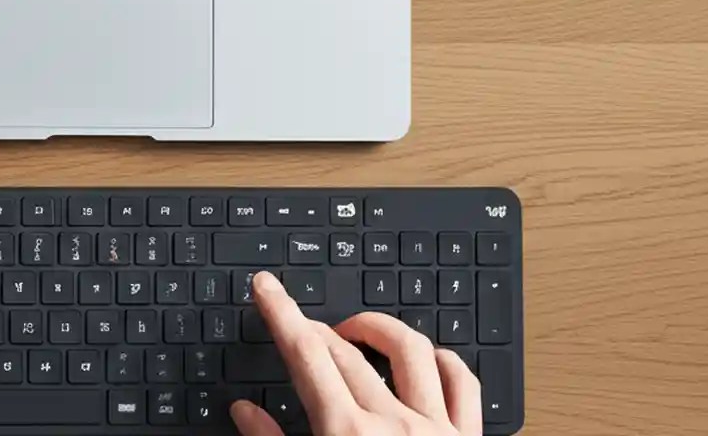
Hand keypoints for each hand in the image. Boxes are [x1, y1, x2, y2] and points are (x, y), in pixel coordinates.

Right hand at [230, 272, 480, 435]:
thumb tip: (245, 412)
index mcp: (344, 433)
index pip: (305, 354)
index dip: (281, 313)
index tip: (267, 286)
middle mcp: (391, 423)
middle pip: (346, 351)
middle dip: (315, 328)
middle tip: (298, 324)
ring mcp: (435, 428)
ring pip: (409, 351)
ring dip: (377, 329)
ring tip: (356, 329)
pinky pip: (463, 384)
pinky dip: (443, 361)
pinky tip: (426, 356)